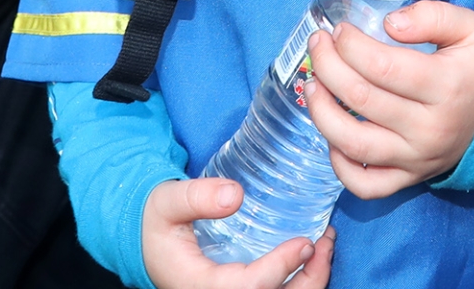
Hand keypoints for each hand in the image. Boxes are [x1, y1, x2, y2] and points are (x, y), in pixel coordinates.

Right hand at [140, 178, 333, 288]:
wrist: (146, 242)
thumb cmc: (156, 223)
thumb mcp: (166, 203)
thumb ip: (196, 197)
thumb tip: (236, 194)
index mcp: (199, 285)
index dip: (280, 269)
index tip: (304, 243)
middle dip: (309, 280)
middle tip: (326, 243)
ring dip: (311, 280)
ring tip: (326, 245)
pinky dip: (301, 280)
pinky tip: (312, 253)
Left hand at [301, 1, 473, 199]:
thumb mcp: (470, 27)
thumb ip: (432, 16)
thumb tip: (389, 23)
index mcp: (446, 86)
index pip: (382, 66)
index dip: (350, 45)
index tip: (339, 29)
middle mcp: (430, 128)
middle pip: (361, 98)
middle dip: (327, 66)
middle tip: (318, 44)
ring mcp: (417, 159)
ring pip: (354, 144)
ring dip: (321, 112)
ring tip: (312, 85)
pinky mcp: (410, 178)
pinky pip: (366, 185)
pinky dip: (339, 165)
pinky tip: (331, 134)